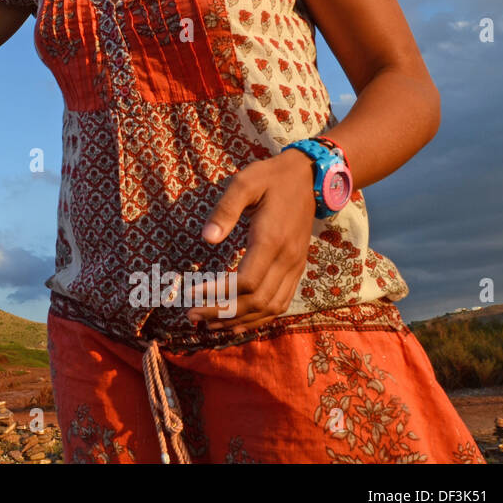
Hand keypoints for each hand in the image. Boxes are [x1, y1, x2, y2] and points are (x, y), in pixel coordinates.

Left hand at [186, 148, 315, 333]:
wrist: (311, 177)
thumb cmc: (271, 178)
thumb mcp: (245, 182)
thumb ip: (225, 209)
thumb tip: (207, 238)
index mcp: (271, 240)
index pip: (245, 282)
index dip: (217, 293)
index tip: (191, 294)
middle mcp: (286, 259)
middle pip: (256, 301)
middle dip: (222, 313)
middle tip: (192, 316)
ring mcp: (295, 266)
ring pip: (271, 308)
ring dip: (240, 321)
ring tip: (210, 325)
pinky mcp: (297, 268)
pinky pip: (281, 303)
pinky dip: (260, 318)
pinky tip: (238, 323)